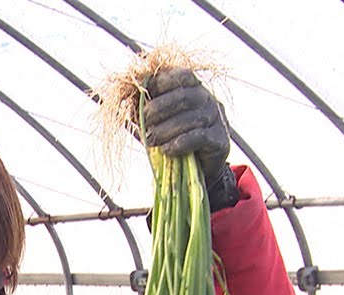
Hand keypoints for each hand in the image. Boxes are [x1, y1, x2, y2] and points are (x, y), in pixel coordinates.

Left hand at [143, 68, 239, 211]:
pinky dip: (178, 143)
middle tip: (143, 121)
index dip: (161, 82)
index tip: (143, 94)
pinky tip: (165, 150)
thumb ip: (142, 111)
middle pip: (185, 96)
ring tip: (150, 140)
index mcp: (194, 88)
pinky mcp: (220, 140)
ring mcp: (217, 119)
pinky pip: (198, 137)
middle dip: (159, 108)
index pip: (181, 75)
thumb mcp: (156, 122)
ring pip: (191, 118)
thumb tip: (123, 103)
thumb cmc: (174, 139)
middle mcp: (209, 99)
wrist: (198, 169)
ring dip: (166, 129)